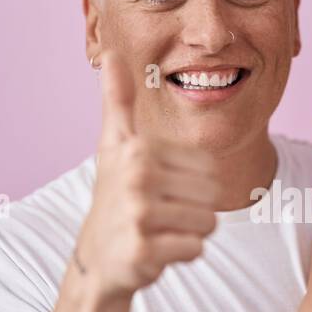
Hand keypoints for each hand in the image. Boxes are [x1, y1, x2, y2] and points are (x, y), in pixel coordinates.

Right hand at [74, 52, 220, 296]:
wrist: (98, 258)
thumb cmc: (114, 197)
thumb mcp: (115, 146)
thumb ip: (118, 101)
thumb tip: (110, 53)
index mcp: (137, 150)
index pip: (208, 168)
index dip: (192, 184)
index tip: (158, 190)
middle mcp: (136, 178)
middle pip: (213, 195)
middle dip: (194, 210)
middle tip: (160, 215)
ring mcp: (138, 215)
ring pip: (208, 223)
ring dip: (189, 233)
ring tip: (159, 230)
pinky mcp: (143, 251)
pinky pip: (196, 249)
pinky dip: (181, 254)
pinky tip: (156, 251)